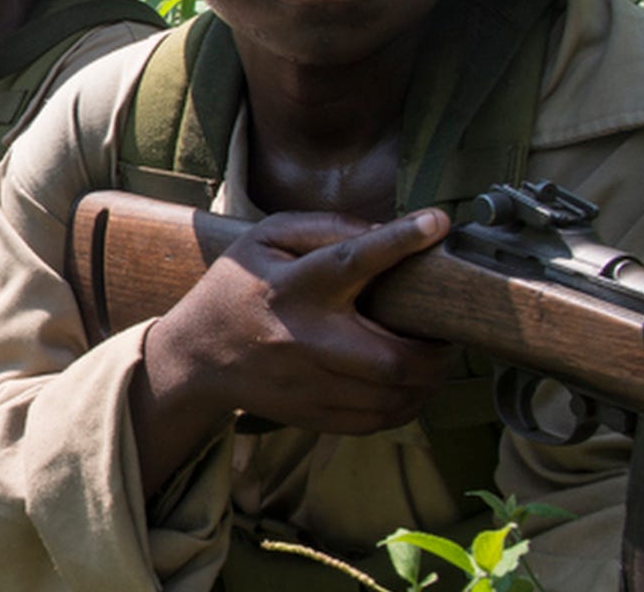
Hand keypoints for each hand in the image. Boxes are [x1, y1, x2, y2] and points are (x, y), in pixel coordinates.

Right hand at [143, 208, 453, 435]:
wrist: (196, 357)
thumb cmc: (238, 289)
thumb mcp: (265, 241)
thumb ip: (323, 228)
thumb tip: (386, 230)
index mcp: (292, 287)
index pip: (349, 260)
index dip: (398, 241)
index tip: (437, 222)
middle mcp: (303, 340)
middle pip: (392, 358)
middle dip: (436, 349)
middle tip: (446, 331)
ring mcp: (310, 385)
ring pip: (395, 396)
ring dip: (430, 379)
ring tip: (433, 357)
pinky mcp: (314, 415)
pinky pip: (379, 421)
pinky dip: (408, 404)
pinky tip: (409, 384)